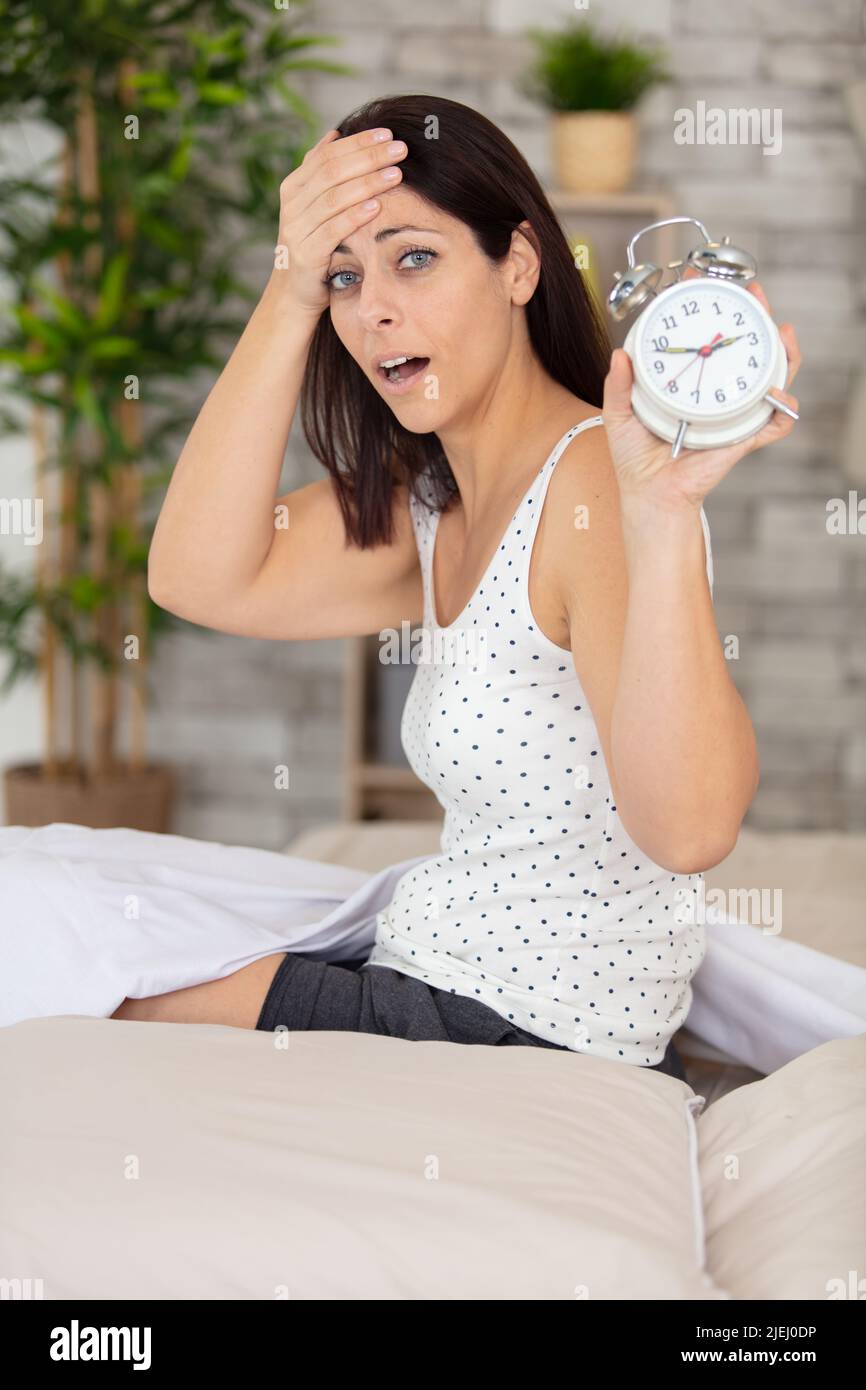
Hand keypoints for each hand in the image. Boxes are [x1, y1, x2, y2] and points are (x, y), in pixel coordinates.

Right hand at [269, 124, 407, 315]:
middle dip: (368, 157)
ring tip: (396, 173)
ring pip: (334, 197)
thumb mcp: (314, 206)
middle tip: (400, 148)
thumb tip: (335, 133)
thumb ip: (321, 172)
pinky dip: (355, 216)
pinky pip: (332, 229)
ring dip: (368, 183)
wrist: (297, 292)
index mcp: (295, 186)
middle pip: (332, 171)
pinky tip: (377, 205)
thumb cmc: (315, 245)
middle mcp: (292, 204)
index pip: (328, 153)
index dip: (358, 142)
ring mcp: (296, 228)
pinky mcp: (306, 254)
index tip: (387, 133)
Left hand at [602, 270, 801, 511]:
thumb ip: (618, 385)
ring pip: (772, 377)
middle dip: (758, 316)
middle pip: (748, 347)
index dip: (711, 306)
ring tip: (782, 332)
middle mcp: (718, 392)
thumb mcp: (619, 414)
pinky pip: (774, 423)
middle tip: (753, 293)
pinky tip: (777, 396)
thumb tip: (619, 352)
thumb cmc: (635, 457)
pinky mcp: (743, 438)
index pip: (708, 336)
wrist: (649, 494)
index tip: (702, 279)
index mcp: (692, 380)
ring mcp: (734, 413)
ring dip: (785, 353)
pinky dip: (782, 410)